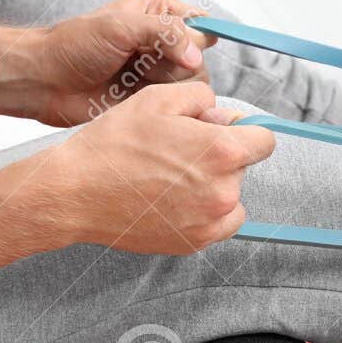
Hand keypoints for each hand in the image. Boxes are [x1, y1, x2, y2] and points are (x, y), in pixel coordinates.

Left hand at [13, 0, 216, 125]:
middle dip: (174, 64)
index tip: (176, 49)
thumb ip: (165, 33)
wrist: (46, 81)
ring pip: (193, 84)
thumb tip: (196, 56)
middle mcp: (165, 40)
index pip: (202, 24)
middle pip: (201, 58)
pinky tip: (133, 97)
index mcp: (159, 12)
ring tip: (131, 81)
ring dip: (165, 85)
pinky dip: (162, 104)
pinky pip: (177, 104)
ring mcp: (159, 71)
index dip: (194, 39)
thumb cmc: (74, 46)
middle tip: (140, 63)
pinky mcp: (152, 98)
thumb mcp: (120, 26)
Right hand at [43, 81, 275, 253]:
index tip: (222, 133)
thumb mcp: (158, 99)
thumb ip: (203, 99)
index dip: (243, 132)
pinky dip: (203, 213)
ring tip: (171, 178)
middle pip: (243, 168)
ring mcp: (210, 222)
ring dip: (213, 186)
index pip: (264, 140)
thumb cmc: (113, 145)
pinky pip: (217, 224)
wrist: (77, 192)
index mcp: (222, 152)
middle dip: (220, 157)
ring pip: (231, 197)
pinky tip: (172, 200)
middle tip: (178, 153)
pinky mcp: (193, 243)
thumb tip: (224, 115)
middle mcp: (224, 191)